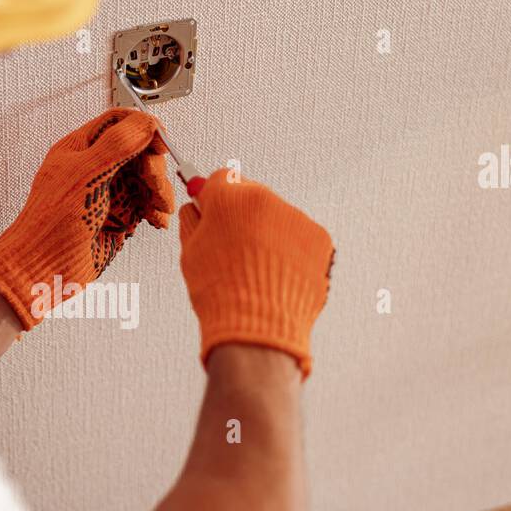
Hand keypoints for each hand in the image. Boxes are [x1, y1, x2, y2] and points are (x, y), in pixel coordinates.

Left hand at [0, 108, 174, 328]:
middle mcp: (96, 167)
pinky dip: (157, 210)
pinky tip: (156, 220)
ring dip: (160, 191)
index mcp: (80, 148)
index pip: (119, 122)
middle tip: (155, 185)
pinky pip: (147, 205)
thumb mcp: (85, 175)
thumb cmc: (50, 224)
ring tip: (159, 209)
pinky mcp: (120, 216)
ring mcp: (108, 192)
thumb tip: (146, 123)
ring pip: (147, 179)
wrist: (44, 268)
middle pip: (140, 151)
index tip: (161, 141)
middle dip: (154, 167)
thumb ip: (117, 146)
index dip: (144, 127)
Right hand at [179, 169, 334, 377]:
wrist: (258, 331)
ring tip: (256, 272)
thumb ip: (193, 220)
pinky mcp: (320, 239)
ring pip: (278, 218)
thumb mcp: (190, 253)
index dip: (214, 196)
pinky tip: (277, 277)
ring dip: (268, 235)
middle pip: (252, 197)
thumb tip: (196, 206)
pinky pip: (300, 238)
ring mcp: (297, 219)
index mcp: (231, 199)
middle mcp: (268, 200)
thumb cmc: (220, 295)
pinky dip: (291, 253)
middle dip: (242, 216)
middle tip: (233, 248)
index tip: (212, 207)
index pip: (222, 179)